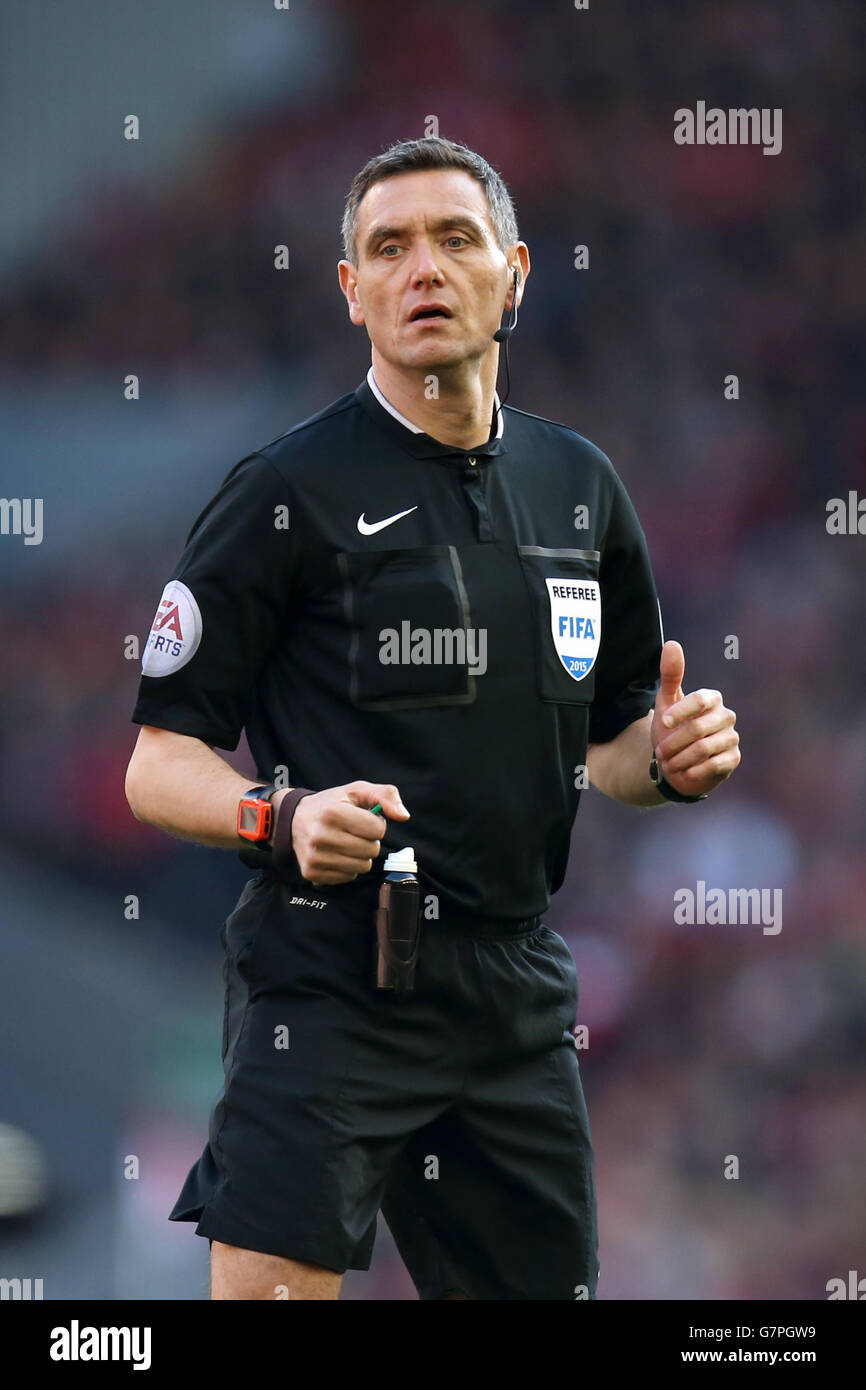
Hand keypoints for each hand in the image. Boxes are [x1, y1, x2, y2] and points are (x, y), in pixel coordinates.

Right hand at [290, 781, 409, 885]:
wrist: (293, 819)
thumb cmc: (331, 803)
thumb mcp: (357, 790)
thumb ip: (385, 795)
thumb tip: (404, 816)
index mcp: (332, 812)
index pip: (378, 829)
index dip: (376, 823)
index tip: (363, 818)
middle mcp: (321, 836)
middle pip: (371, 850)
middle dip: (369, 840)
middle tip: (354, 831)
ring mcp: (315, 857)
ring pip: (362, 866)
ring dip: (360, 855)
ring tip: (346, 842)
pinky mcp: (312, 872)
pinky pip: (349, 877)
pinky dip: (347, 867)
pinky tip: (336, 853)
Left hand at [650, 640, 739, 797]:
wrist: (677, 762)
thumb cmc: (672, 728)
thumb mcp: (666, 701)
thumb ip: (671, 674)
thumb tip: (672, 643)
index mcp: (711, 699)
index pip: (700, 700)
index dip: (679, 712)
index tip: (662, 722)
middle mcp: (726, 716)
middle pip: (699, 728)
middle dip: (674, 742)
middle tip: (659, 752)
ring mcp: (732, 737)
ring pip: (704, 749)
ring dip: (680, 758)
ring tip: (668, 763)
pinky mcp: (733, 758)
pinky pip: (714, 765)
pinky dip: (694, 771)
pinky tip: (683, 773)